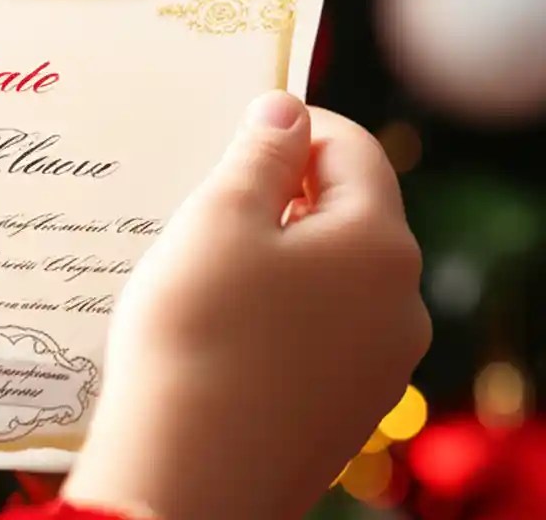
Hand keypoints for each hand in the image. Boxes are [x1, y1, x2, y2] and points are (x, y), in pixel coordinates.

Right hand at [62, 91, 429, 519]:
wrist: (185, 476)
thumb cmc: (195, 331)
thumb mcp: (218, 219)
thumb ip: (260, 154)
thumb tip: (287, 110)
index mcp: (379, 243)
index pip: (353, 148)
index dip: (296, 124)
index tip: (239, 126)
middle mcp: (401, 305)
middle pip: (347, 217)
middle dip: (281, 197)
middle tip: (204, 200)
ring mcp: (378, 367)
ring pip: (330, 282)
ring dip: (276, 260)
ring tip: (200, 270)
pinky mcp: (344, 413)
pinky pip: (316, 338)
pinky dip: (276, 317)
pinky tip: (218, 331)